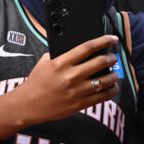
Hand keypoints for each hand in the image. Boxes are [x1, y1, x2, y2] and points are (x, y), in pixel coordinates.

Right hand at [0, 36, 119, 139]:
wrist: (29, 104)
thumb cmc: (37, 81)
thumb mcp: (45, 62)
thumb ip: (61, 54)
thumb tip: (81, 49)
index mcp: (61, 62)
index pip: (88, 47)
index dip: (103, 41)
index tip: (112, 38)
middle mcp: (71, 76)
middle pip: (100, 63)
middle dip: (111, 58)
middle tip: (113, 57)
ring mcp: (77, 91)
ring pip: (105, 81)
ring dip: (114, 75)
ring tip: (114, 73)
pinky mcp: (80, 104)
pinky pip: (103, 96)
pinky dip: (111, 90)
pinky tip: (112, 87)